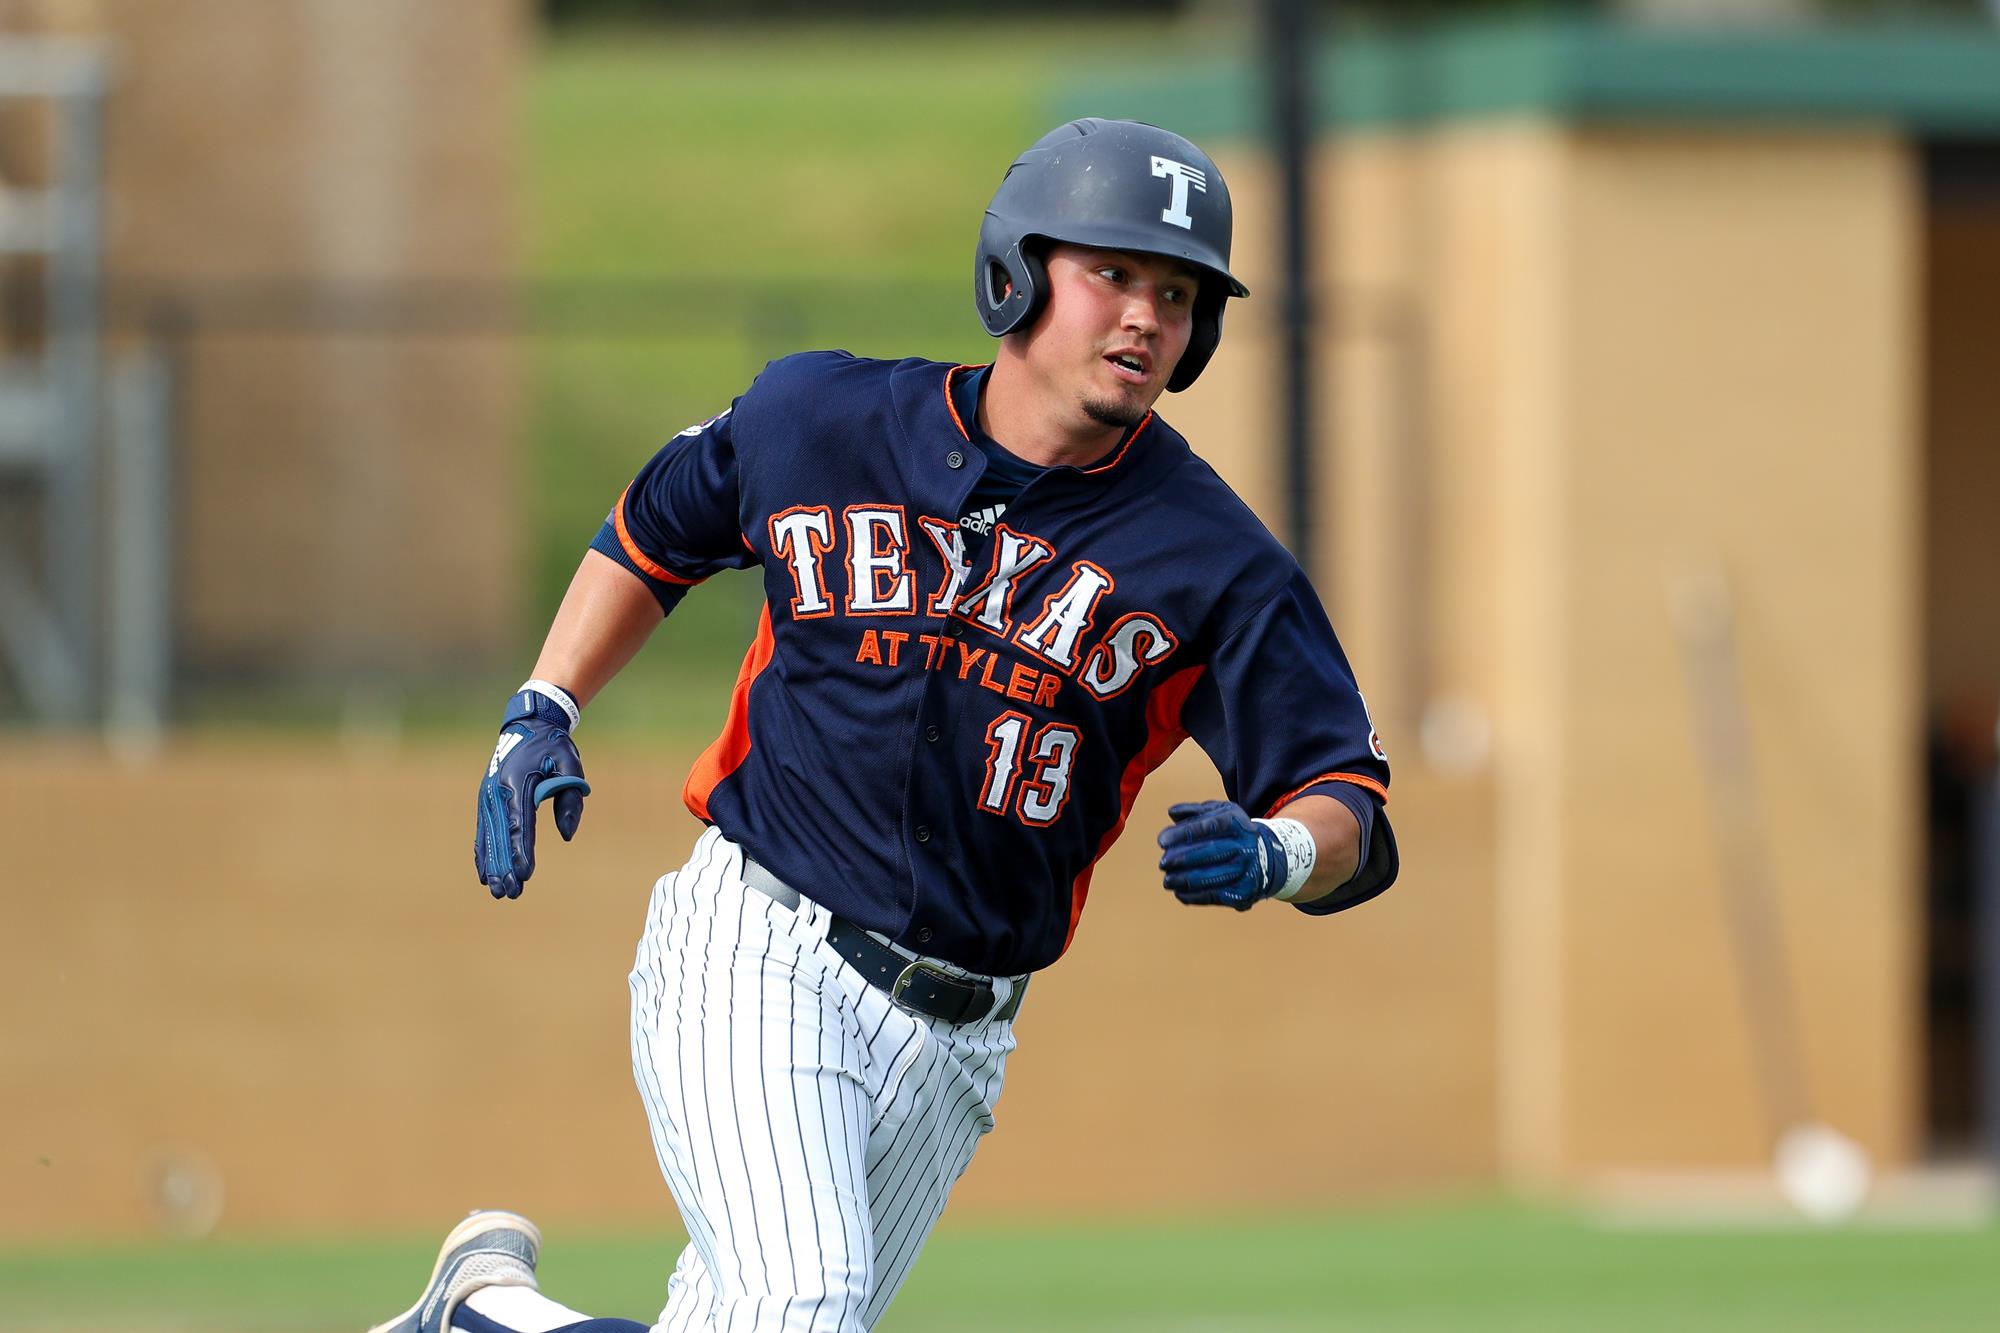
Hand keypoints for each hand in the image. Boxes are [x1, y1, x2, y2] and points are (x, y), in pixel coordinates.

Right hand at [473, 688, 590, 899]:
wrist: (529, 725)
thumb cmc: (554, 747)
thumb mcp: (571, 766)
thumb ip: (571, 799)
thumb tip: (566, 834)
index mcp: (518, 782)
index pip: (520, 823)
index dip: (521, 851)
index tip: (525, 874)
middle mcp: (497, 791)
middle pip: (501, 836)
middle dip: (505, 866)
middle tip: (510, 893)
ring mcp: (488, 795)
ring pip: (488, 836)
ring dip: (492, 864)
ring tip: (498, 890)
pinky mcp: (486, 799)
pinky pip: (482, 830)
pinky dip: (483, 851)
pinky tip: (485, 873)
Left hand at [1156, 800, 1286, 910]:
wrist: (1269, 857)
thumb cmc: (1235, 832)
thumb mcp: (1221, 814)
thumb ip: (1195, 812)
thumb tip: (1172, 813)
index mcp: (1237, 822)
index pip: (1208, 826)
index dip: (1182, 833)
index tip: (1161, 841)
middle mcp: (1246, 845)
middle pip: (1211, 852)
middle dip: (1182, 858)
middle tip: (1162, 863)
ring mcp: (1247, 869)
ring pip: (1213, 877)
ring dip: (1185, 880)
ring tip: (1167, 881)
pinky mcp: (1245, 891)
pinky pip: (1216, 896)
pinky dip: (1195, 896)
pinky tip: (1180, 893)